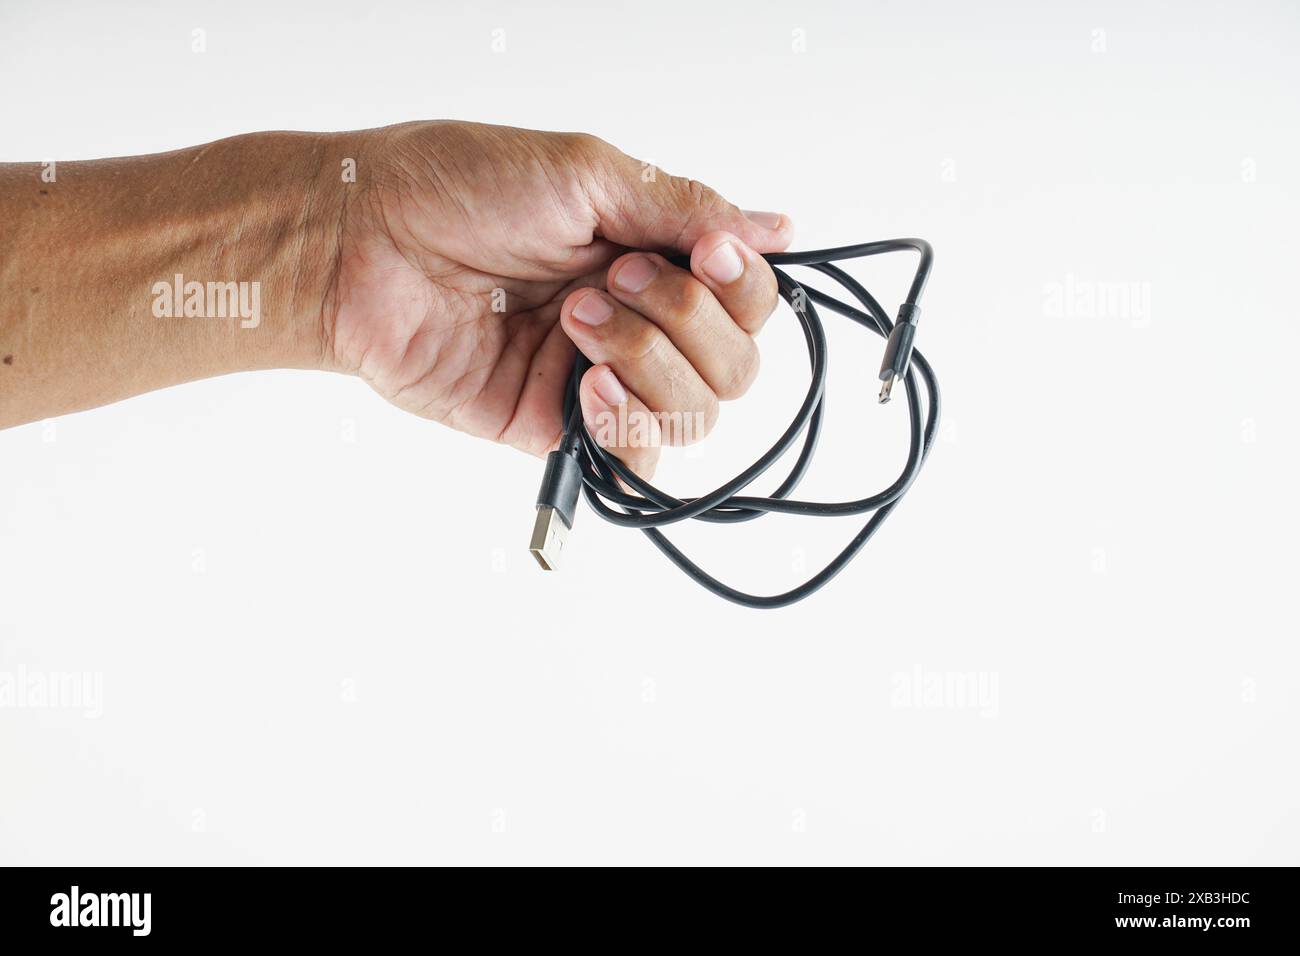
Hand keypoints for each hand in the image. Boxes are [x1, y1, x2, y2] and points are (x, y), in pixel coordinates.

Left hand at [329, 121, 792, 475]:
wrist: (362, 241)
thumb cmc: (459, 187)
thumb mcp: (587, 174)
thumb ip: (685, 210)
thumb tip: (780, 231)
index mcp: (652, 258)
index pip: (749, 303)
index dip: (744, 288)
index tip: (704, 253)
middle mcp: (638, 323)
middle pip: (733, 368)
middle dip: (684, 321)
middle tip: (604, 280)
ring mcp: (598, 379)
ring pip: (692, 416)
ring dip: (647, 361)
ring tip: (570, 317)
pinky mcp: (553, 427)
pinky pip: (632, 459)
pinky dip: (626, 425)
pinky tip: (588, 384)